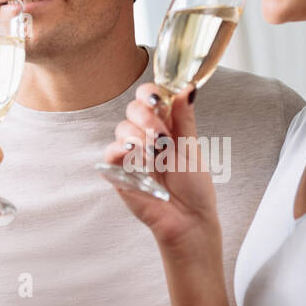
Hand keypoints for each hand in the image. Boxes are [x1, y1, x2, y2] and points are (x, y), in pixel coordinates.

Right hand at [102, 82, 220, 250]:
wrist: (189, 218)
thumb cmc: (194, 187)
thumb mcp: (191, 148)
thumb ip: (185, 118)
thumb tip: (187, 88)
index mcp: (166, 126)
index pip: (150, 98)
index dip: (151, 93)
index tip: (159, 99)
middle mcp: (147, 136)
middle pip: (133, 108)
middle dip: (146, 115)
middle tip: (160, 132)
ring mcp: (132, 154)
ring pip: (122, 127)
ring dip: (139, 134)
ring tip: (156, 152)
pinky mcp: (121, 173)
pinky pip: (111, 153)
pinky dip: (121, 150)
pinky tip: (136, 155)